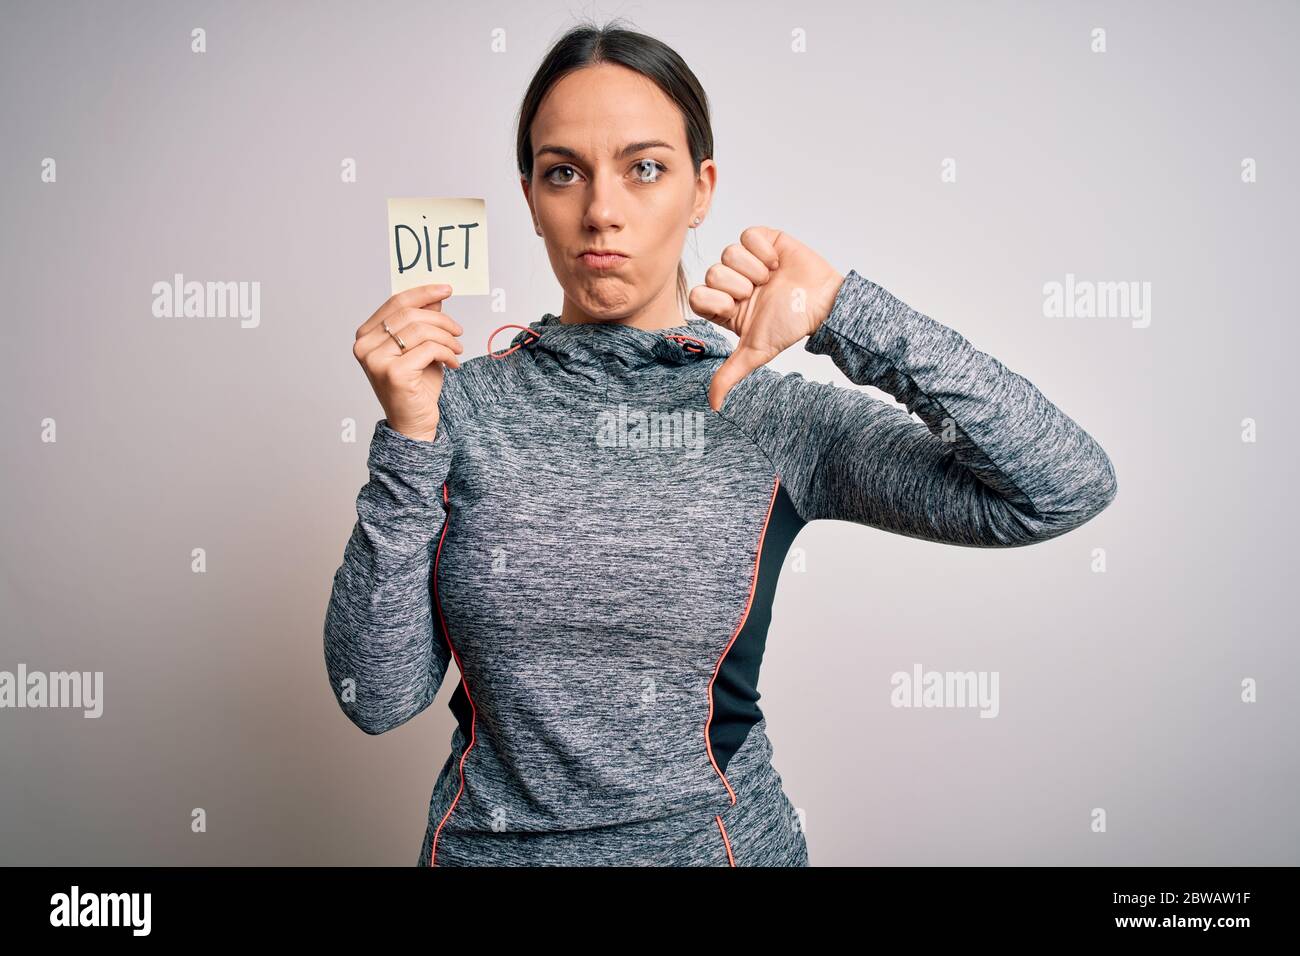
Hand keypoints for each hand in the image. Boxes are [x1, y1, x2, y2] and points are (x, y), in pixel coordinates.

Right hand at [353, 284, 464, 440]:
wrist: (413, 423)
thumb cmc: (415, 386)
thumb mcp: (420, 347)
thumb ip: (423, 322)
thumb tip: (436, 296)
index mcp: (366, 336)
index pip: (396, 302)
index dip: (424, 293)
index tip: (447, 289)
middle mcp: (365, 346)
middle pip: (411, 314)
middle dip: (441, 320)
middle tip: (458, 331)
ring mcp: (376, 360)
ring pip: (421, 330)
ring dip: (447, 338)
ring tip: (457, 350)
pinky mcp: (393, 373)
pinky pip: (429, 348)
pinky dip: (448, 353)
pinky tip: (453, 363)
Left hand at [689, 226, 843, 412]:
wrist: (824, 305)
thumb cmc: (790, 327)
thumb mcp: (756, 352)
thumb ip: (730, 374)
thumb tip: (713, 406)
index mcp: (724, 305)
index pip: (698, 296)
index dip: (715, 300)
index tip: (738, 308)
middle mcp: (732, 282)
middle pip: (712, 273)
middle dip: (737, 285)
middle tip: (758, 293)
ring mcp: (747, 260)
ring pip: (728, 253)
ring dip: (753, 268)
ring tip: (771, 279)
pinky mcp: (764, 241)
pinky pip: (748, 235)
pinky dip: (762, 249)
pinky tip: (776, 263)